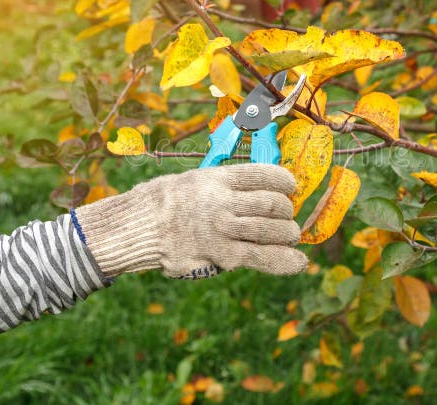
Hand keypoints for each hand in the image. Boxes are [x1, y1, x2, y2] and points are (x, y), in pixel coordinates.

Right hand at [74, 164, 307, 278]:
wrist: (138, 228)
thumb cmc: (163, 203)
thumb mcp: (193, 181)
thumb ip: (223, 186)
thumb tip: (251, 189)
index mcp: (218, 179)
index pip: (266, 175)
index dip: (285, 182)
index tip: (290, 187)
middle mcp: (225, 202)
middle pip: (274, 205)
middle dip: (286, 212)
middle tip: (286, 217)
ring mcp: (225, 229)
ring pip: (273, 230)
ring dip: (287, 235)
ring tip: (288, 236)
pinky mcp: (223, 255)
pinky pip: (262, 258)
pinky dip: (285, 261)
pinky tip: (298, 261)